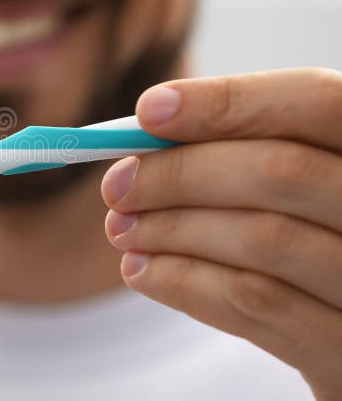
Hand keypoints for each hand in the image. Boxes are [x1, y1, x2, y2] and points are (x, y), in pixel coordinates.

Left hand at [101, 68, 341, 400]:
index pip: (315, 100)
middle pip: (279, 171)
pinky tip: (142, 272)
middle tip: (116, 186)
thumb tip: (149, 123)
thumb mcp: (294, 185)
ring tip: (120, 230)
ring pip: (262, 238)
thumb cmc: (309, 240)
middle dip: (180, 174)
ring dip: (171, 230)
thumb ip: (240, 149)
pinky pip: (255, 306)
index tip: (148, 111)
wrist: (341, 334)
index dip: (228, 101)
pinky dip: (183, 282)